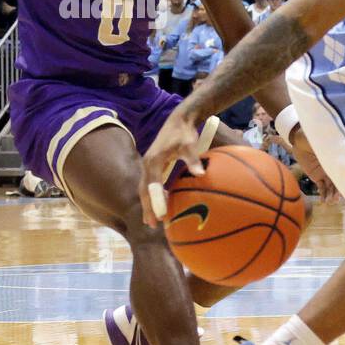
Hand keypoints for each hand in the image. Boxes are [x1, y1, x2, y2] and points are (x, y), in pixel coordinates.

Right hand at [138, 108, 204, 226]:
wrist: (179, 120)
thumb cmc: (185, 133)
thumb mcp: (190, 145)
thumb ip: (193, 159)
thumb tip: (200, 173)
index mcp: (153, 161)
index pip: (152, 186)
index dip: (156, 201)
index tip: (160, 215)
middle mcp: (147, 164)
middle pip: (144, 190)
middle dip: (147, 207)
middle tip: (151, 224)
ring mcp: (148, 164)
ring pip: (145, 188)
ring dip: (148, 203)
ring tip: (151, 220)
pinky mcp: (153, 164)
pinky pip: (150, 183)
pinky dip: (152, 195)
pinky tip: (161, 204)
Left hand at [290, 128, 338, 202]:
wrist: (300, 140)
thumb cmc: (316, 138)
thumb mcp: (328, 144)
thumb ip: (337, 152)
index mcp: (340, 159)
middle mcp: (335, 168)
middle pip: (340, 182)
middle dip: (339, 192)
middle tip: (338, 199)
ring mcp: (326, 173)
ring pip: (331, 186)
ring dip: (332, 195)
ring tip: (330, 202)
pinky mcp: (317, 176)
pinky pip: (322, 187)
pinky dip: (323, 194)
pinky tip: (324, 201)